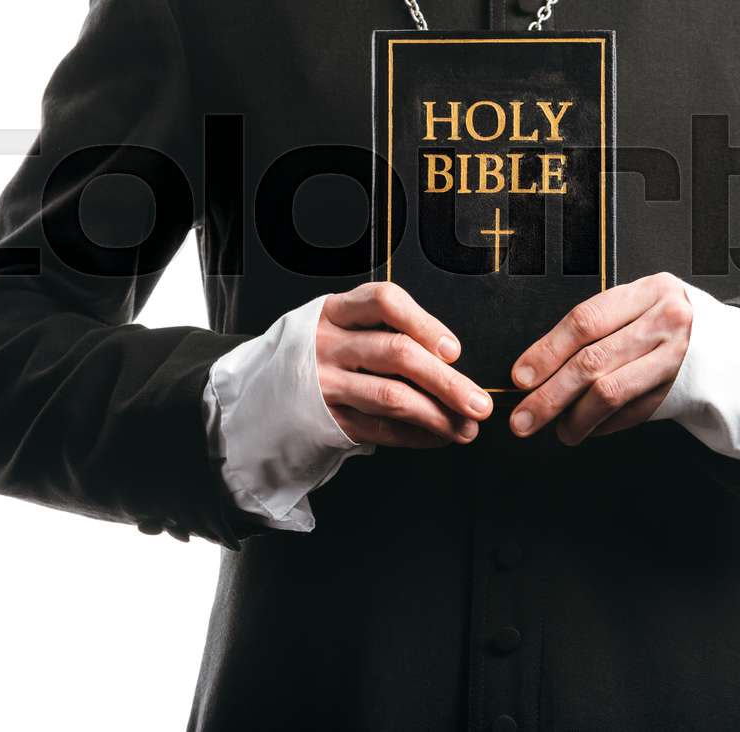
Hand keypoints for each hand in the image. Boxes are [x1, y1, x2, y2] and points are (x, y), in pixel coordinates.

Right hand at [317, 282, 493, 447]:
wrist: (259, 393)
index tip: (454, 350)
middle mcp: (328, 343)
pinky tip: (438, 437)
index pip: (385, 301)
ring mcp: (324, 383)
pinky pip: (378, 429)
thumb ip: (385, 332)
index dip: (424, 323)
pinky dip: (415, 437)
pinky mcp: (325, 419)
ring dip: (438, 416)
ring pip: (391, 397)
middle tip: (479, 402)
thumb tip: (450, 360)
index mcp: (336, 311)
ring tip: (467, 428)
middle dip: (447, 381)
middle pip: (397, 354)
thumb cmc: (319, 356)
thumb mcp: (340, 327)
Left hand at [507, 272, 692, 444]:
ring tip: (558, 430)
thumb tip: (537, 367)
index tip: (521, 376)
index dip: (547, 351)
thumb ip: (597, 327)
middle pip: (592, 361)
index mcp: (647, 292)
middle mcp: (665, 322)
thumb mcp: (639, 306)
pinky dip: (603, 425)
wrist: (728, 347)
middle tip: (523, 418)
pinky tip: (588, 427)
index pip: (585, 321)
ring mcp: (674, 359)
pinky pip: (630, 413)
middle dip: (549, 395)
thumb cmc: (667, 323)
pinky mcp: (678, 392)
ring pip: (610, 392)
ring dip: (575, 418)